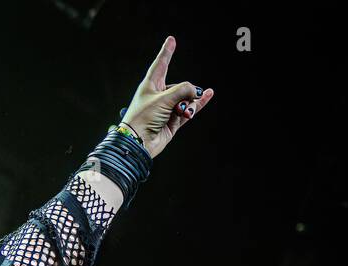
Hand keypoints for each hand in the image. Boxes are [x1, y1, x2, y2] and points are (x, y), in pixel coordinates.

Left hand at [120, 35, 213, 159]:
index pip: (161, 65)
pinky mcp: (173, 120)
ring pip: (186, 99)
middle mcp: (159, 96)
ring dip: (188, 105)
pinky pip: (189, 109)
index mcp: (150, 85)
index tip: (171, 40)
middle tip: (178, 104)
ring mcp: (167, 108)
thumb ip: (182, 90)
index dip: (167, 52)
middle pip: (179, 86)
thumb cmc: (143, 119)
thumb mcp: (163, 99)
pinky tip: (208, 94)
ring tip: (182, 113)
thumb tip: (195, 93)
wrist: (139, 143)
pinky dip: (198, 104)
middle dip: (185, 92)